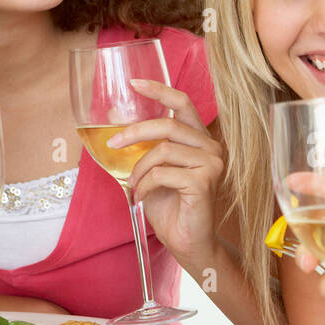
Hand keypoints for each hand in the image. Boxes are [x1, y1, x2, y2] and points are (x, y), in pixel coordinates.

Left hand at [115, 79, 223, 264]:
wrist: (187, 241)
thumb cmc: (171, 206)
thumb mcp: (151, 170)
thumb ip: (142, 146)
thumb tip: (112, 119)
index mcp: (200, 140)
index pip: (183, 103)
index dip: (159, 90)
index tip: (134, 83)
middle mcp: (211, 148)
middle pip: (168, 125)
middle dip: (134, 132)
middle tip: (113, 143)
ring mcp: (211, 164)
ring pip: (163, 150)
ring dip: (139, 168)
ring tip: (133, 184)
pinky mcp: (203, 182)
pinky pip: (163, 173)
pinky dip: (145, 184)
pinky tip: (141, 197)